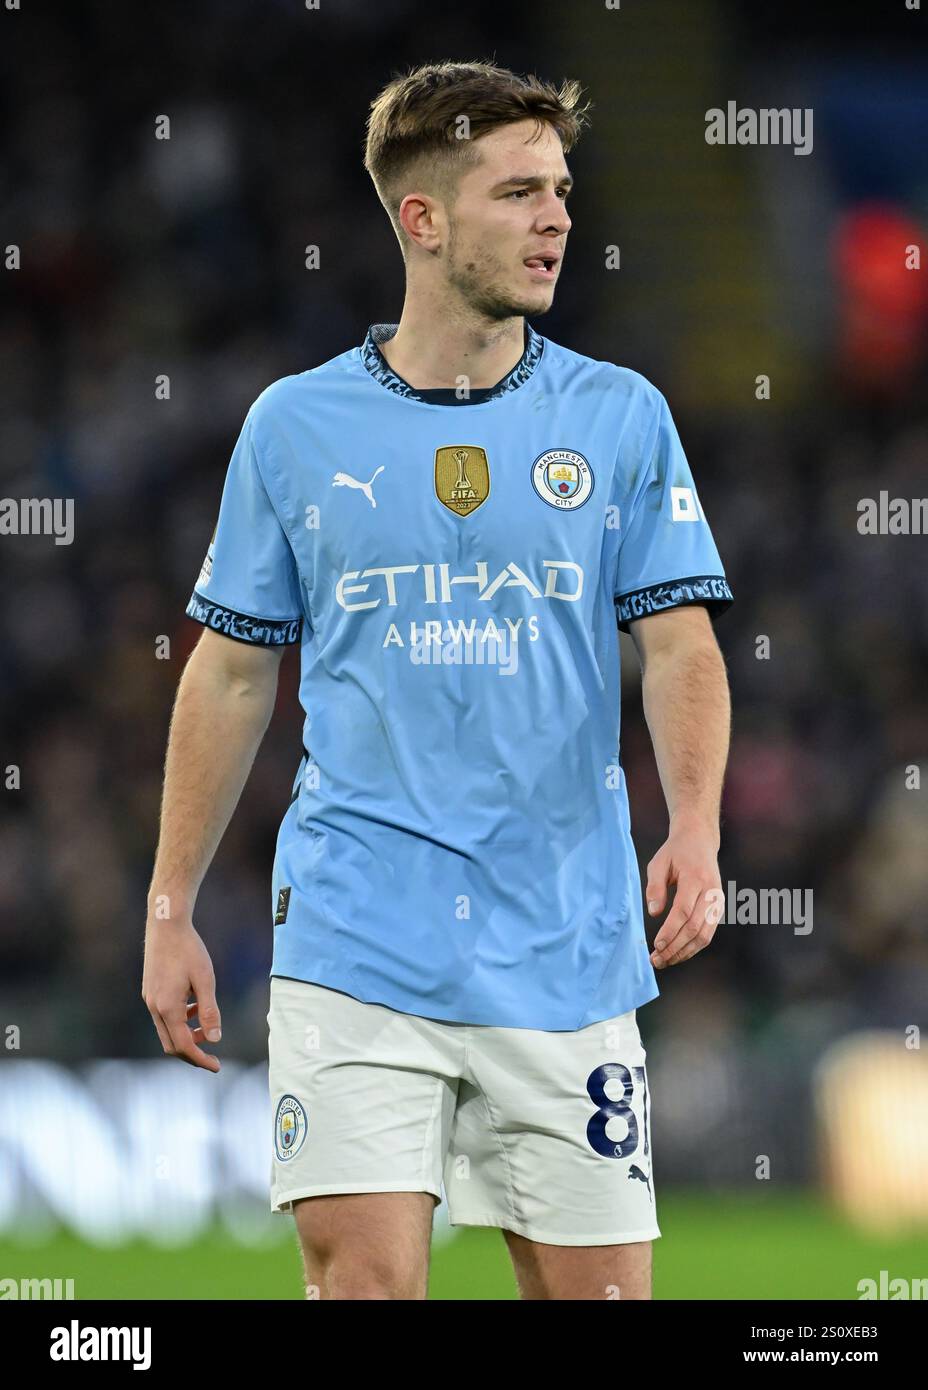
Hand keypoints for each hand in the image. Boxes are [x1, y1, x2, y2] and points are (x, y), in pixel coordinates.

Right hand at [142, 907, 221, 1071]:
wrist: (166, 924)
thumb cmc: (189, 949)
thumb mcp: (205, 979)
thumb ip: (209, 1010)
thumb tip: (215, 1038)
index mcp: (167, 1008)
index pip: (184, 1046)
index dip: (201, 1059)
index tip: (217, 1066)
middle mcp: (154, 1007)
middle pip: (171, 1044)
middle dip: (192, 1053)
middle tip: (213, 1056)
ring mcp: (149, 999)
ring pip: (166, 1031)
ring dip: (186, 1035)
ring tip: (206, 1026)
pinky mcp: (150, 991)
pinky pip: (163, 1016)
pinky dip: (179, 1020)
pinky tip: (195, 1008)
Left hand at [646, 815, 722, 968]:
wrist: (700, 841)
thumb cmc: (676, 852)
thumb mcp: (658, 862)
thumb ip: (655, 887)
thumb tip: (654, 913)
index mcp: (696, 878)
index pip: (684, 910)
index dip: (671, 930)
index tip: (656, 944)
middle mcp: (711, 892)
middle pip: (695, 927)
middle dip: (675, 947)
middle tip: (656, 960)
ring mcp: (717, 901)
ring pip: (704, 935)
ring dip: (684, 952)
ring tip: (664, 961)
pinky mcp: (718, 909)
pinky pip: (708, 933)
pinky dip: (693, 947)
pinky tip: (677, 954)